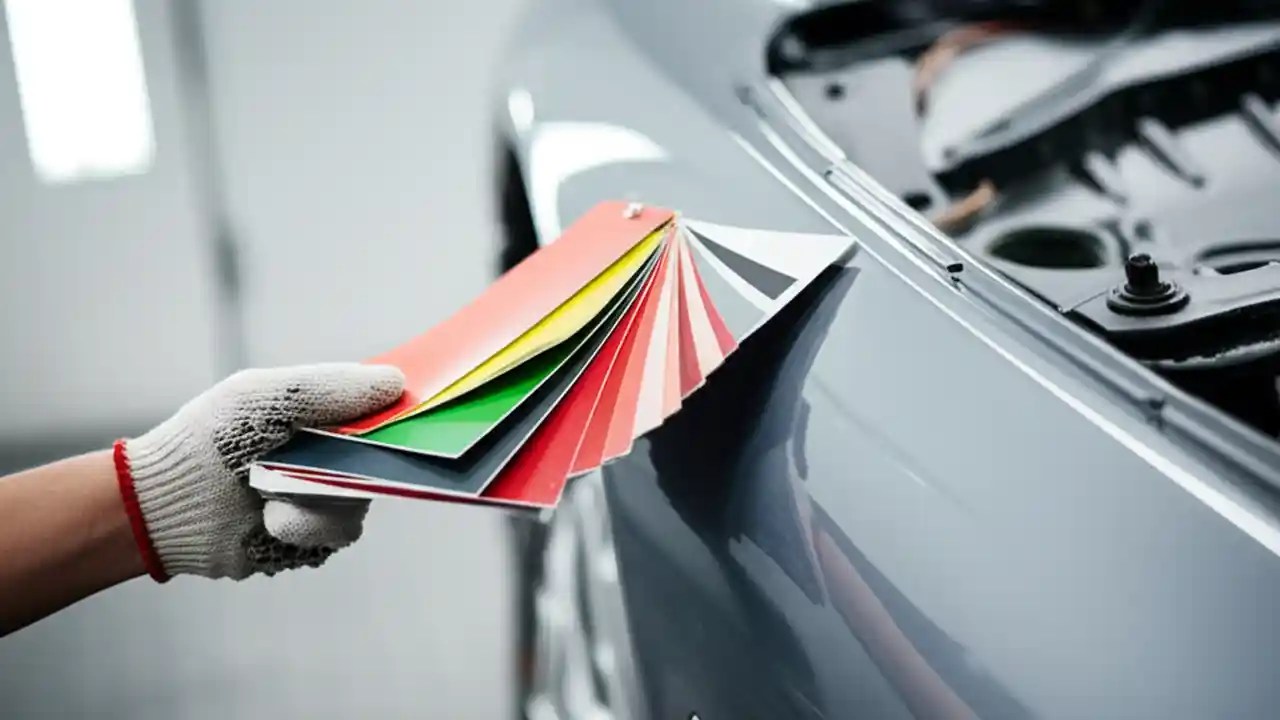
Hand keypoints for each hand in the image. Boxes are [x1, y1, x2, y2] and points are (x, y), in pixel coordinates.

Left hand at [116, 363, 403, 580]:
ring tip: (270, 494)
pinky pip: (336, 534)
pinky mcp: (313, 540)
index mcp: (325, 416)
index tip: (417, 406)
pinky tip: (268, 521)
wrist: (165, 505)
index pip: (383, 409)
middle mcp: (334, 457)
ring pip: (360, 502)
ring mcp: (326, 500)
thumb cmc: (211, 437)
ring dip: (317, 499)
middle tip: (335, 458)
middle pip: (383, 459)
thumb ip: (329, 387)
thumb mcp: (265, 397)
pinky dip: (302, 527)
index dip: (403, 408)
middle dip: (360, 460)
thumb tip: (396, 383)